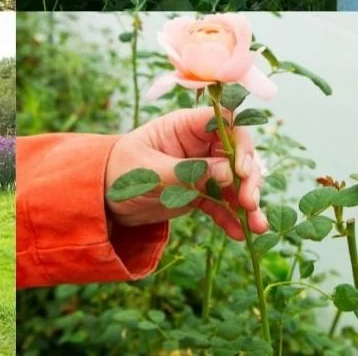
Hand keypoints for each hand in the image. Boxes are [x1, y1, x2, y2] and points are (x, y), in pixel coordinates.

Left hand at [105, 107, 266, 239]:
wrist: (102, 197)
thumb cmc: (119, 172)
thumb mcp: (151, 172)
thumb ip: (189, 172)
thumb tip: (231, 172)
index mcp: (182, 126)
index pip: (222, 123)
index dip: (239, 142)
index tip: (243, 169)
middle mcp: (196, 144)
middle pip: (236, 154)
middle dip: (249, 177)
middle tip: (249, 202)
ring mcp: (199, 168)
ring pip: (234, 181)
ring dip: (248, 202)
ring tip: (255, 226)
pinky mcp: (198, 192)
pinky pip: (221, 202)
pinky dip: (231, 217)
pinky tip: (238, 234)